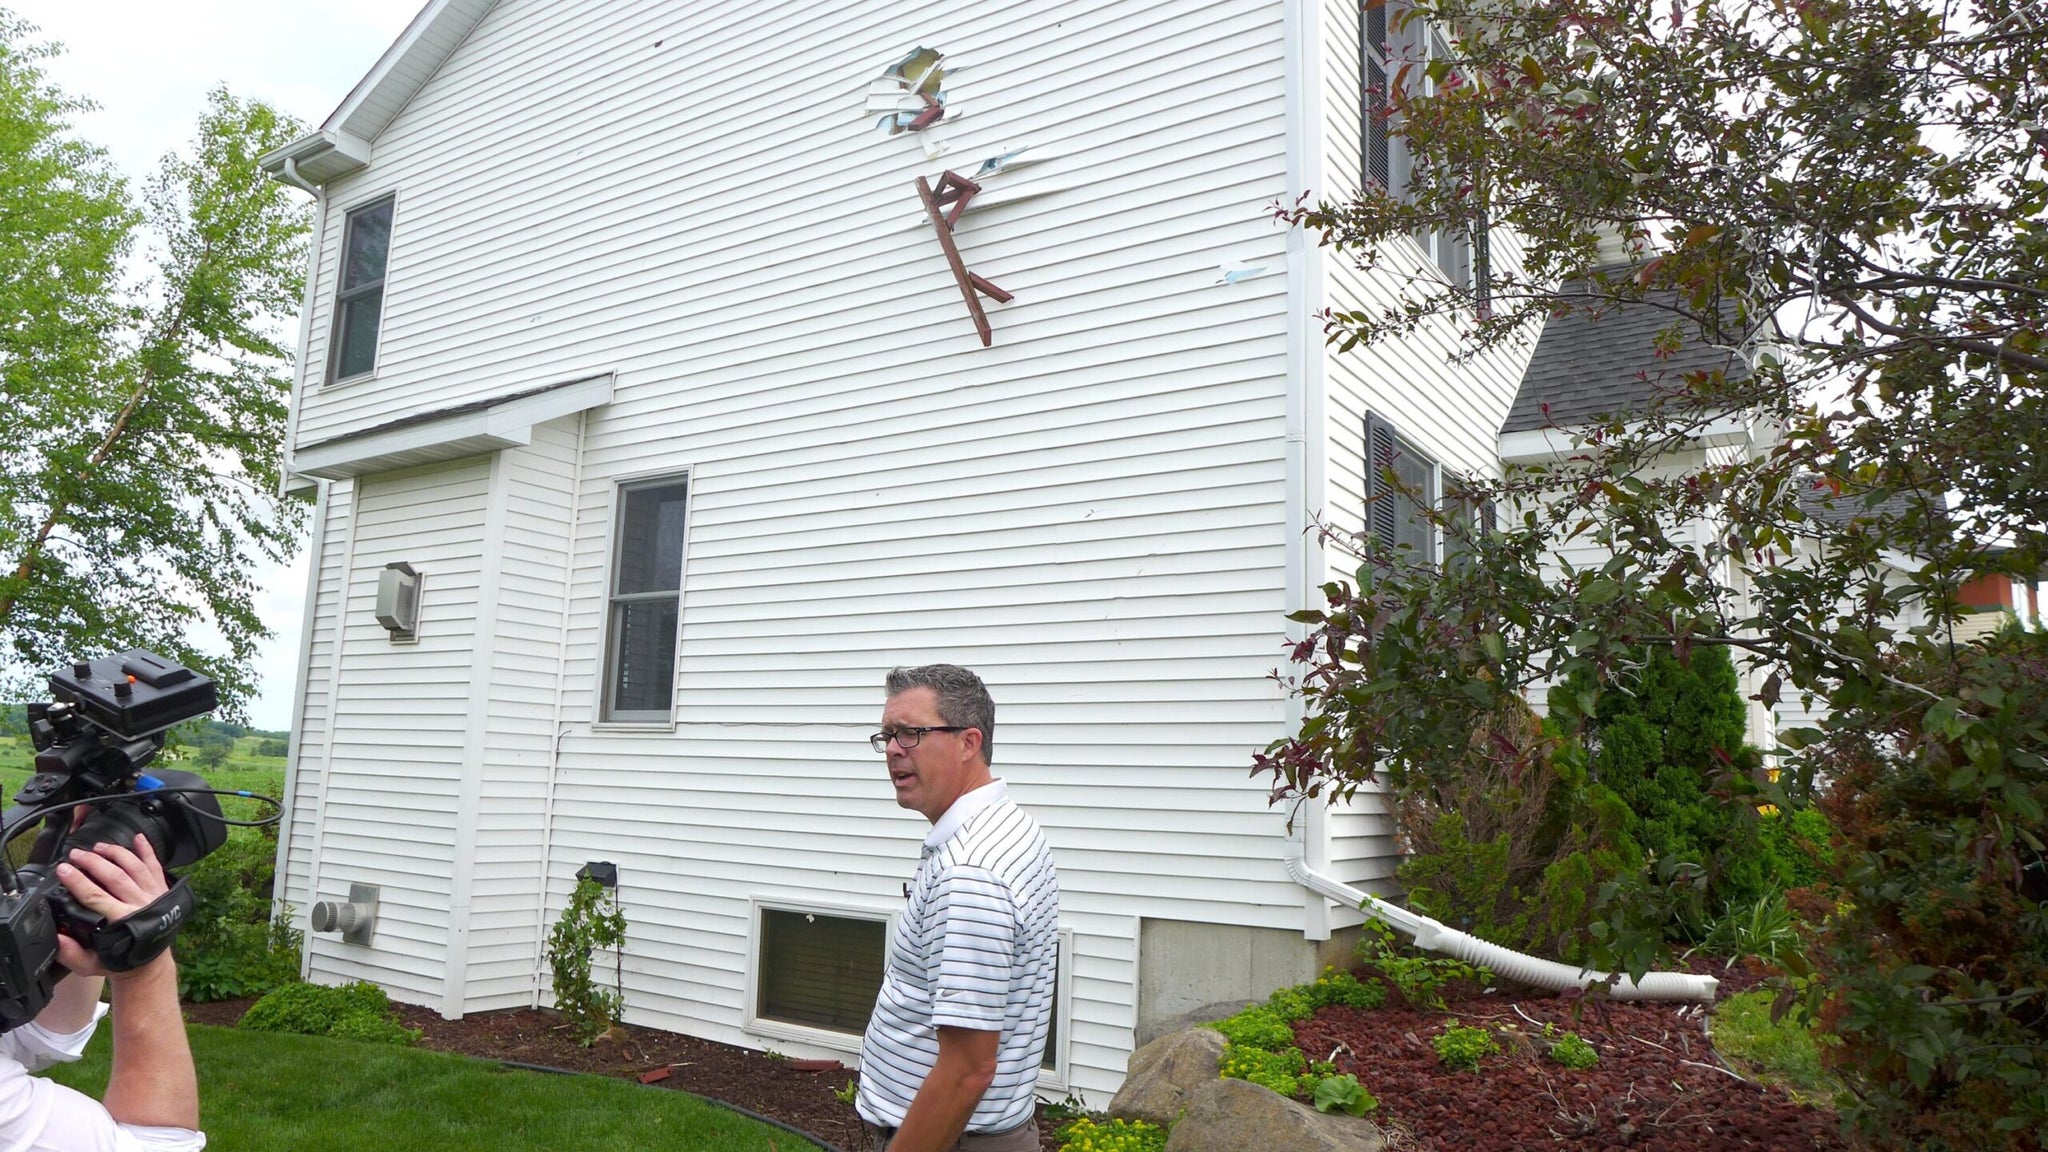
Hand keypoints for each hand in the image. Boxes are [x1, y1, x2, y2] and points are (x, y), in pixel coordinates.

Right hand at [53, 835, 172, 979]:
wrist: (150, 964)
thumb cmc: (120, 961)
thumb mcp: (90, 965)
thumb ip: (71, 953)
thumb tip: (57, 937)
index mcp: (123, 922)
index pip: (95, 896)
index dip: (78, 881)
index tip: (63, 870)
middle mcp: (141, 906)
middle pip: (114, 877)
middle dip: (92, 862)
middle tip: (75, 854)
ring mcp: (154, 896)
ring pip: (134, 867)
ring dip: (115, 853)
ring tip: (97, 847)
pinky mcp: (163, 891)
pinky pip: (155, 867)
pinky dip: (148, 851)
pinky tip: (139, 838)